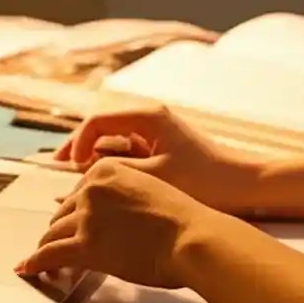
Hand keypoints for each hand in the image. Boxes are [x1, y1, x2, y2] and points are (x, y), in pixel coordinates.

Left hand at [16, 157, 210, 287]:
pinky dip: (35, 263)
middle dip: (60, 229)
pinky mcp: (84, 245)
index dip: (75, 211)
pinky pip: (49, 255)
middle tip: (56, 243)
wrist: (191, 236)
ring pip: (53, 233)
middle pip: (64, 211)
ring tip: (40, 259)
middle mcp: (92, 188)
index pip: (81, 191)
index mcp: (109, 170)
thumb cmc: (184, 218)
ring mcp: (86, 216)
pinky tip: (28, 268)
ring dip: (45, 247)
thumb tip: (114, 217)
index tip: (71, 221)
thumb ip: (127, 196)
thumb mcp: (152, 190)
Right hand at [54, 102, 264, 214]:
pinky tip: (104, 185)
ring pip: (114, 142)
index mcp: (149, 117)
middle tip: (60, 172)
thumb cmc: (204, 179)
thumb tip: (81, 176)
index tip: (71, 167)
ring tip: (80, 183)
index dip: (77, 142)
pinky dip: (114, 166)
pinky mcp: (162, 149)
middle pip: (102, 128)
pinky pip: (129, 153)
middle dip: (80, 149)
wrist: (243, 185)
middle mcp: (151, 119)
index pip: (98, 120)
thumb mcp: (153, 176)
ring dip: (96, 159)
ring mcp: (157, 133)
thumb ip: (115, 172)